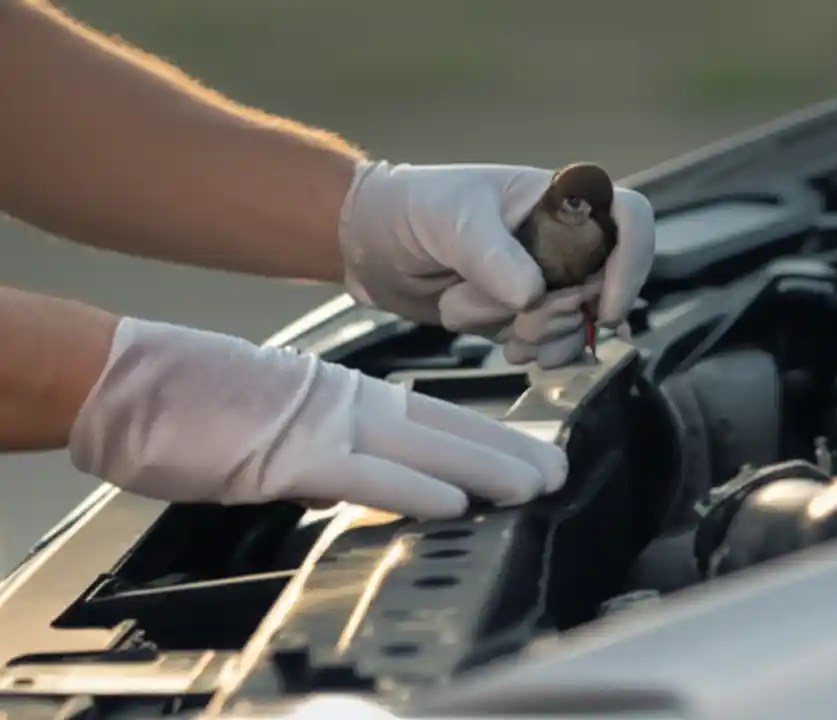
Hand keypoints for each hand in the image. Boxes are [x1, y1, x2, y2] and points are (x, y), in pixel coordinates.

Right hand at [68, 318, 566, 518]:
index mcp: (344, 397)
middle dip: (508, 452)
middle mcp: (347, 405)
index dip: (487, 437)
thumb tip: (351, 479)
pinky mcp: (290, 454)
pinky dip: (413, 489)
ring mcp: (323, 427)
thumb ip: (323, 451)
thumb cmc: (191, 401)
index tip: (529, 455)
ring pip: (423, 449)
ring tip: (536, 484)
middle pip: (446, 429)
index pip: (434, 418)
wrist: (128, 379)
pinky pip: (365, 474)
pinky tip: (455, 502)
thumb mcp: (275, 426)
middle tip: (560, 469)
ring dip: (485, 467)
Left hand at [338, 161, 654, 367]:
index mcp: (560, 199)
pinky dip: (539, 354)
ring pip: (581, 321)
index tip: (604, 308)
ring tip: (508, 339)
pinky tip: (510, 352)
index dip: (632, 263)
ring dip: (549, 339)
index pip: (629, 219)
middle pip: (606, 285)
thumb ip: (493, 256)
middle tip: (524, 326)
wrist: (371, 246)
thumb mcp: (453, 221)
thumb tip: (533, 297)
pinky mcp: (526, 312)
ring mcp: (548, 278)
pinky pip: (555, 341)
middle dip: (569, 316)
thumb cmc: (413, 209)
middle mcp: (564, 238)